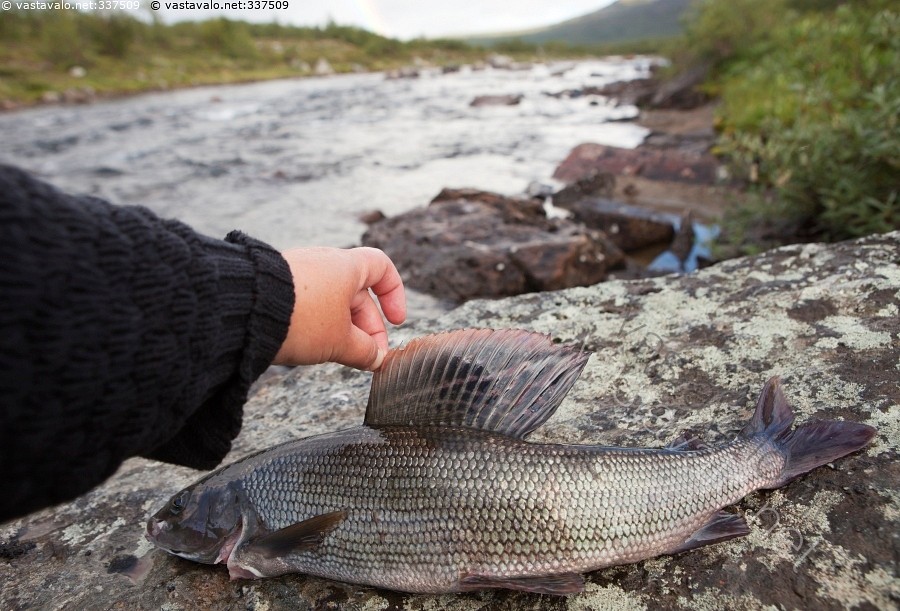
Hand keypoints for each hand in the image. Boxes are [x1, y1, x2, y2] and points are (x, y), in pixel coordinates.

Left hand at [273, 247, 405, 370]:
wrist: (243, 310)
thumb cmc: (300, 319)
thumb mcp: (340, 342)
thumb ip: (365, 351)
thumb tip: (377, 359)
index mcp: (347, 267)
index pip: (382, 268)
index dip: (394, 294)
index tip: (397, 321)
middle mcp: (324, 262)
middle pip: (357, 292)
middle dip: (368, 327)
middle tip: (368, 357)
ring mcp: (298, 271)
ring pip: (332, 300)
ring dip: (342, 328)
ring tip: (338, 354)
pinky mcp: (277, 285)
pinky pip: (307, 302)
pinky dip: (317, 322)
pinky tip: (310, 345)